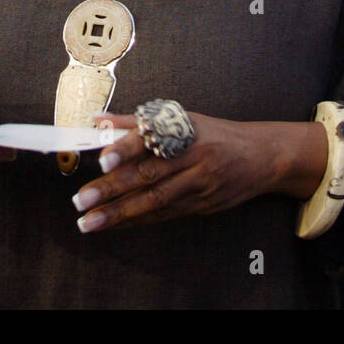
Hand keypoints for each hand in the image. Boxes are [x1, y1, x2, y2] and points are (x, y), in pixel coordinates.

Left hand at [70, 112, 320, 232]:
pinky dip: (139, 220)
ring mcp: (199, 185)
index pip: (151, 140)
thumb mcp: (181, 119)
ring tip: (90, 221)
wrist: (262, 155)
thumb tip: (99, 121)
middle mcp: (193, 158)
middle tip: (81, 199)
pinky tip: (116, 224)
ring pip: (155, 200)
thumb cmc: (215, 134)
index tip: (102, 160)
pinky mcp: (203, 205)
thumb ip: (139, 122)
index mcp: (185, 132)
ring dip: (119, 213)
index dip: (126, 150)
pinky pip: (165, 214)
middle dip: (112, 189)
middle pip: (149, 175)